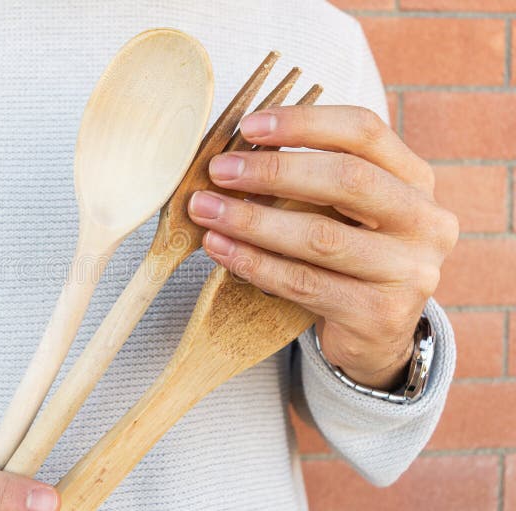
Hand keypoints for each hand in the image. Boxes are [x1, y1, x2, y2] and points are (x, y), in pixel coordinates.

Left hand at [187, 105, 457, 390]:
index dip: (304, 123)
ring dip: (252, 220)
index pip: (364, 131)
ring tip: (206, 210)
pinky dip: (254, 262)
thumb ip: (308, 178)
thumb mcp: (341, 210)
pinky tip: (220, 248)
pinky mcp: (381, 314)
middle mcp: (425, 221)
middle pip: (347, 179)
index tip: (249, 125)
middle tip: (219, 170)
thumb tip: (236, 152)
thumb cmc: (346, 257)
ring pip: (320, 236)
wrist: (374, 333)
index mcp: (415, 179)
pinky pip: (304, 283)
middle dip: (274, 171)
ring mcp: (410, 271)